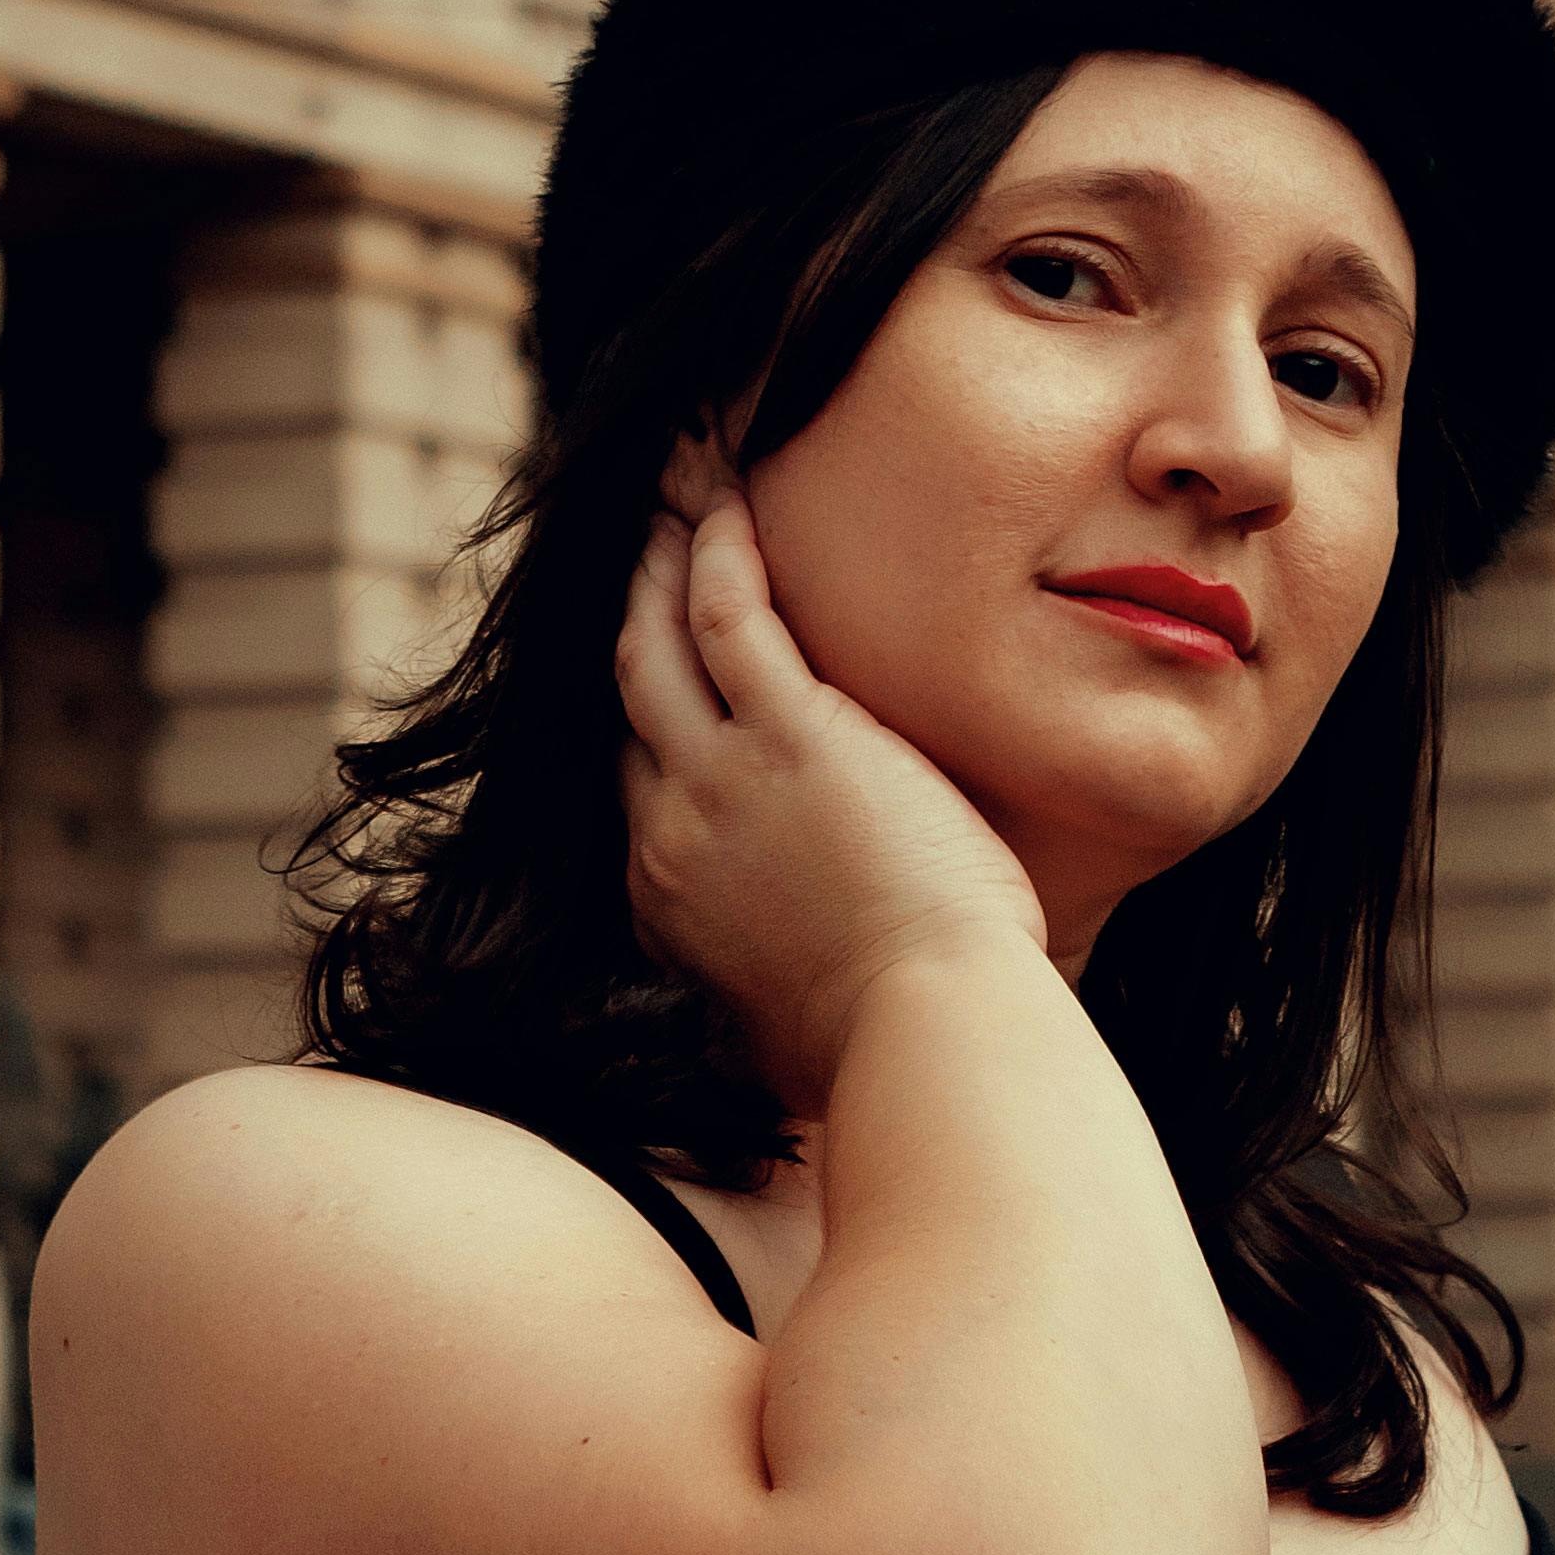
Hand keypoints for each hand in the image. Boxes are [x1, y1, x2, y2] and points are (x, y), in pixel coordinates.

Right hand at [616, 494, 1046, 1113]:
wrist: (927, 1032)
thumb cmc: (886, 1049)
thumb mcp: (785, 1038)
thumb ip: (764, 1004)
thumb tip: (778, 1035)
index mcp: (668, 899)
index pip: (635, 781)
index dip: (643, 716)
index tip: (657, 668)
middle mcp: (670, 829)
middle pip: (629, 696)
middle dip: (627, 617)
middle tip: (638, 553)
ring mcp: (719, 777)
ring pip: (654, 644)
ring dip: (653, 566)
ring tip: (666, 504)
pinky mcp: (790, 734)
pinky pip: (726, 615)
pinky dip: (715, 554)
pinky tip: (724, 507)